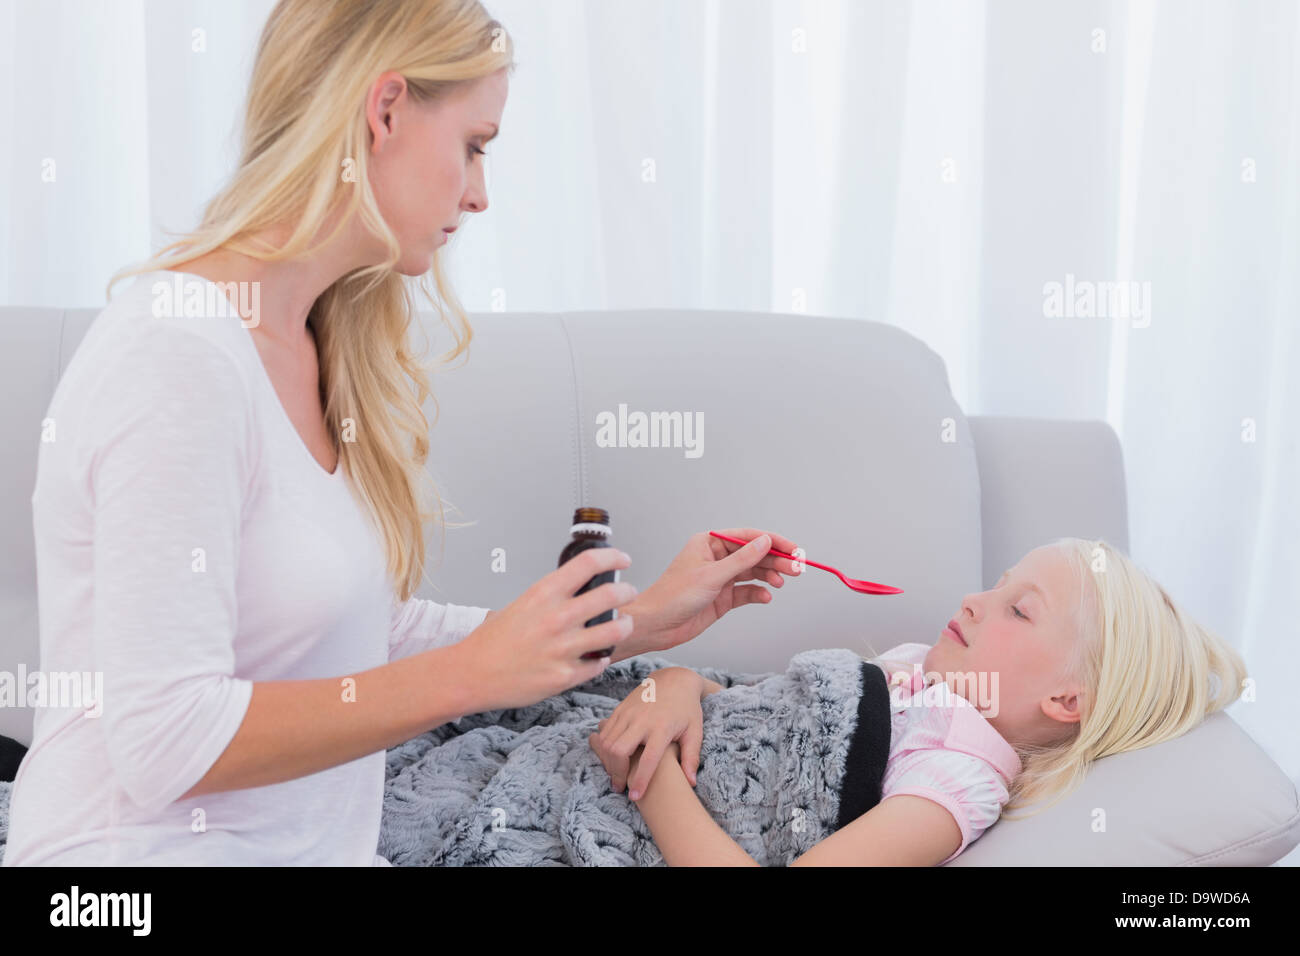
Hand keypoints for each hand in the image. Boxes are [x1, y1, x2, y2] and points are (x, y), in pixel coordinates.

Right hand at [453, 547, 637, 710]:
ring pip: (616, 630)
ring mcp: (563, 648)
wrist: (472, 674)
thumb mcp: (522, 605)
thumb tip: (581, 590)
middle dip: (627, 590)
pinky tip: (597, 656)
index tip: (622, 559)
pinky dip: (602, 658)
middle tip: (628, 592)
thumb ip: (552, 598)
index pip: (589, 563)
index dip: (613, 557)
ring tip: (623, 624)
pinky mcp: (565, 676)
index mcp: (544, 594)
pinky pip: (600, 663)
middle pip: (612, 593)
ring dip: (624, 625)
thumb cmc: (493, 641)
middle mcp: (557, 618)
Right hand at [588, 667, 705, 800]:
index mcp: (662, 727)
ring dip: (608, 762)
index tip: (635, 797)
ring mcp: (628, 712)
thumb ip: (691, 757)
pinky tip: (612, 758)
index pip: (648, 760)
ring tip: (616, 775)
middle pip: (618, 750)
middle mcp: (642, 719)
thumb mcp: (695, 731)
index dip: (640, 780)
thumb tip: (691, 783)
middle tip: (621, 786)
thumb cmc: (687, 709)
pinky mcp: (620, 708)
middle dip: (616, 772)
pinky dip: (604, 747)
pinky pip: (604, 731)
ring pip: (607, 742)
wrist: (674, 679)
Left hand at [627, 527, 802, 654]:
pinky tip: (766, 597)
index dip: (773, 541)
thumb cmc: (674, 596)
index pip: (748, 536)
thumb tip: (766, 542)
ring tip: (782, 582)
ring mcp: (720, 578)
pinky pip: (746, 592)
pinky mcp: (722, 598)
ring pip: (753, 573)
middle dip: (776, 560)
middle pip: (754, 555)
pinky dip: (758, 594)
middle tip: (797, 568)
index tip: (793, 549)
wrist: (656, 626)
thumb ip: (742, 560)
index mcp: (709, 542)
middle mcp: (716, 558)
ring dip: (769, 576)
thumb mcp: (712, 575)